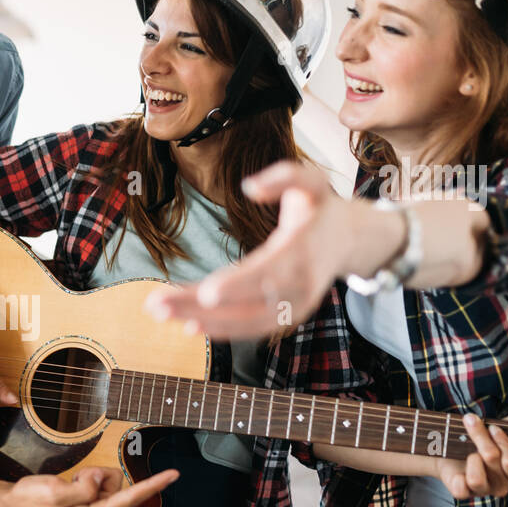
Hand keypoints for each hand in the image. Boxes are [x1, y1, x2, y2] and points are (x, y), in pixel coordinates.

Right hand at [0, 467, 179, 506]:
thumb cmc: (31, 500)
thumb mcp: (57, 490)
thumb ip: (84, 487)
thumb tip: (101, 481)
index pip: (129, 498)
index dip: (153, 484)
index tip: (174, 474)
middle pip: (117, 485)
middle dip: (96, 476)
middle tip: (72, 482)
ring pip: (108, 483)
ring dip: (88, 479)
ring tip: (67, 487)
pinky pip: (98, 486)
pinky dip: (84, 482)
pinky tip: (68, 490)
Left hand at [143, 161, 368, 339]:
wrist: (350, 239)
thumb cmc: (321, 207)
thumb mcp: (310, 180)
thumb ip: (283, 176)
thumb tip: (250, 187)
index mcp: (302, 251)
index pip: (267, 273)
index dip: (237, 285)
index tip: (206, 293)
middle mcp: (300, 286)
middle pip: (246, 304)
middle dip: (200, 308)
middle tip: (158, 306)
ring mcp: (295, 307)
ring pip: (244, 322)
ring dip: (201, 321)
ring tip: (161, 313)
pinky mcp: (287, 317)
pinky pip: (251, 328)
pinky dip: (222, 330)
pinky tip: (190, 325)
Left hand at [433, 405, 507, 498]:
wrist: (456, 445)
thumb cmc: (490, 437)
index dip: (502, 442)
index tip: (492, 427)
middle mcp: (503, 487)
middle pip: (492, 459)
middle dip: (481, 438)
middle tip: (472, 422)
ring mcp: (483, 491)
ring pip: (476, 479)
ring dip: (470, 458)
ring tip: (469, 451)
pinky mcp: (463, 492)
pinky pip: (461, 490)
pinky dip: (457, 477)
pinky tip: (459, 463)